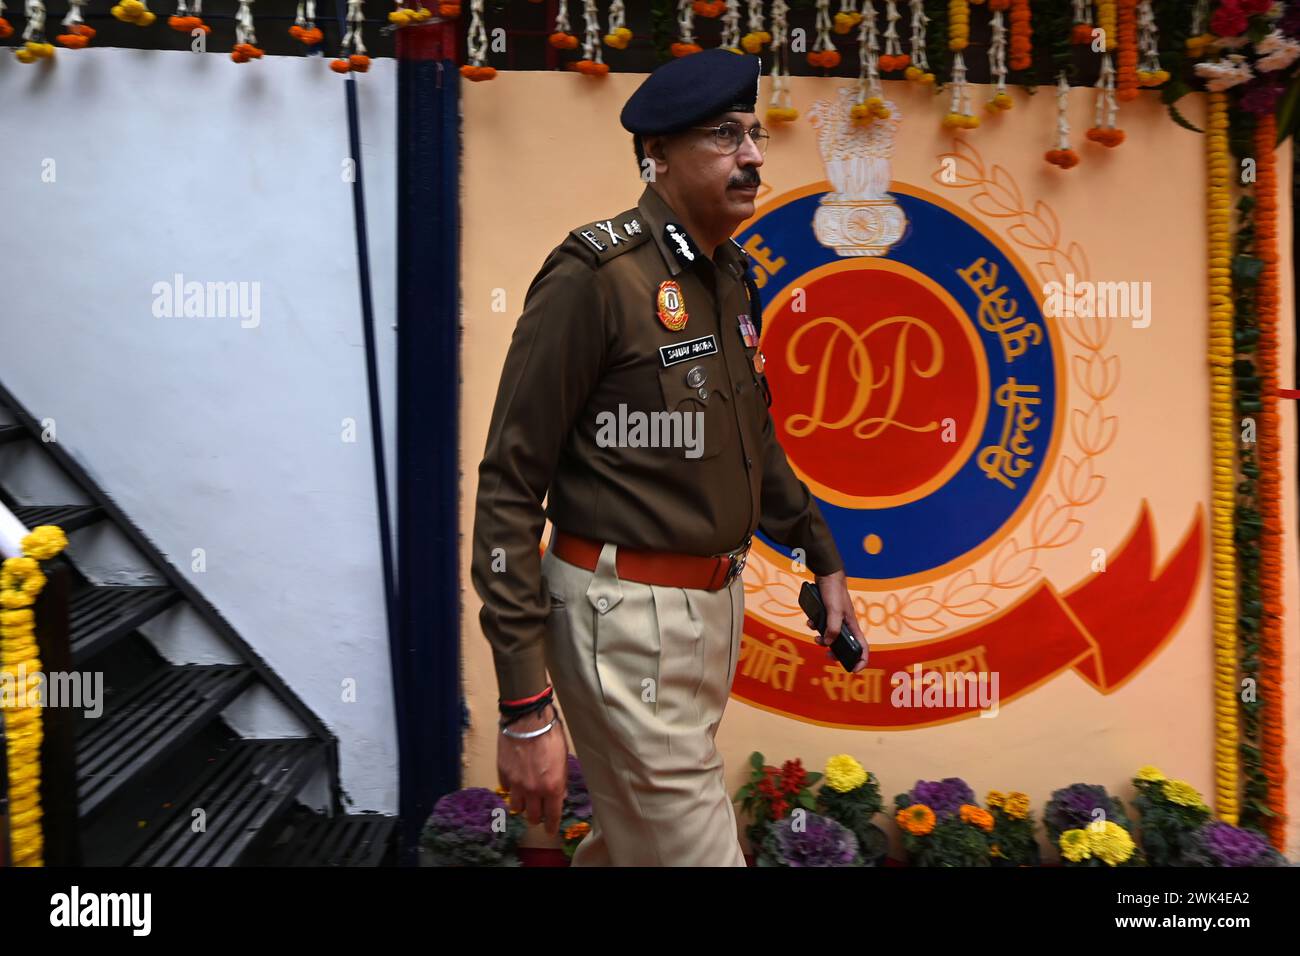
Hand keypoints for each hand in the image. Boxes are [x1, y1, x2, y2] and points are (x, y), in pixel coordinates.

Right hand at [497, 704, 568, 836]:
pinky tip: (515, 781)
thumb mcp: (564, 758)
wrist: (527, 719)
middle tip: (539, 812)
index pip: (552, 816)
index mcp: (553, 787)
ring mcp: (516, 784)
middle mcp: (533, 790)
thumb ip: (561, 779)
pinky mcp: (503, 775)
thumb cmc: (551, 735)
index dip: (551, 826)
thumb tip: (560, 794)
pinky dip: (511, 790)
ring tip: (525, 799)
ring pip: (517, 808)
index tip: (550, 830)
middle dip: (537, 817)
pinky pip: (507, 790)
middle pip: (533, 816)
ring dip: (522, 806)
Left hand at [807, 570, 867, 672]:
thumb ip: (832, 628)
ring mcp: (837, 619)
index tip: (854, 670)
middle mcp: (847, 624)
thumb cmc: (834, 592)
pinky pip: (822, 626)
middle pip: (845, 645)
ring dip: (822, 639)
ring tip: (814, 636)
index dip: (861, 660)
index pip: (863, 647)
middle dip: (836, 652)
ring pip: (831, 636)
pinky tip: (810, 621)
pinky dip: (815, 626)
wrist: (826, 575)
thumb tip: (827, 643)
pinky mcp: (828, 614)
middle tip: (828, 655)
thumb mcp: (833, 611)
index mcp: (853, 626)